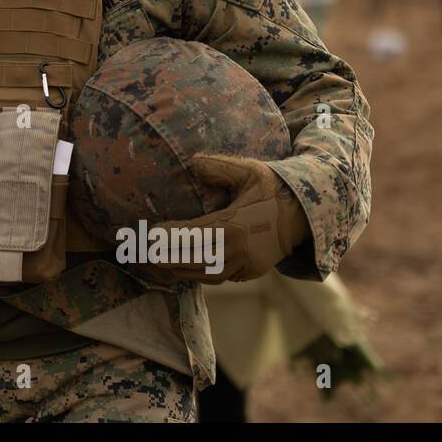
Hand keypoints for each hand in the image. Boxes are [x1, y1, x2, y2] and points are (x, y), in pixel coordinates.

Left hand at [125, 154, 310, 284]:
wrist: (303, 215)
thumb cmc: (272, 188)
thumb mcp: (249, 171)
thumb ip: (219, 167)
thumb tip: (192, 163)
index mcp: (235, 226)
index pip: (192, 234)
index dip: (167, 236)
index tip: (146, 233)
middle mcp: (238, 251)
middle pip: (192, 260)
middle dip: (164, 258)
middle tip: (138, 253)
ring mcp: (245, 267)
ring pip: (202, 275)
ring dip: (176, 270)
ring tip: (150, 263)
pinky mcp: (249, 274)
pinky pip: (216, 279)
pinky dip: (194, 274)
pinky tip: (175, 268)